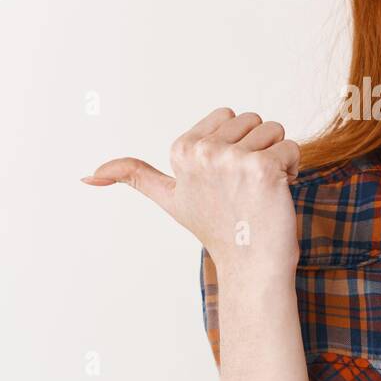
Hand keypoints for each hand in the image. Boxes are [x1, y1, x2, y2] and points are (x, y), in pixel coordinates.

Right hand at [82, 108, 300, 274]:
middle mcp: (202, 151)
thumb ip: (133, 176)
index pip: (229, 116)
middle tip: (246, 187)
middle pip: (253, 119)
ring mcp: (231, 159)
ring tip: (261, 190)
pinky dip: (292, 169)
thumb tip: (88, 175)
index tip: (226, 178)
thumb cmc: (217, 228)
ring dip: (277, 158)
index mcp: (181, 149)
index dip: (235, 144)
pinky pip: (290, 146)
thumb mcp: (170, 198)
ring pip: (275, 130)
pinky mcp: (262, 167)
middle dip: (258, 148)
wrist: (250, 264)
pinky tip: (277, 193)